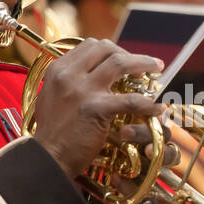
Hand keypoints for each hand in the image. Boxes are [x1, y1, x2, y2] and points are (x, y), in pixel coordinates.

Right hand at [30, 39, 165, 178]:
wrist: (46, 158)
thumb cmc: (51, 133)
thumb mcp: (51, 97)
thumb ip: (68, 82)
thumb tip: (90, 73)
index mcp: (58, 69)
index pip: (90, 45)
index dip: (113, 50)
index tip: (125, 60)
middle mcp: (69, 74)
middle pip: (106, 48)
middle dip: (129, 54)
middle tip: (145, 66)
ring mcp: (82, 90)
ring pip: (120, 63)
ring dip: (143, 64)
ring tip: (157, 69)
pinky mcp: (96, 108)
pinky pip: (130, 100)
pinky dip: (148, 102)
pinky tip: (157, 107)